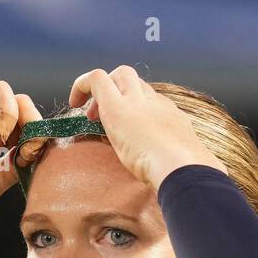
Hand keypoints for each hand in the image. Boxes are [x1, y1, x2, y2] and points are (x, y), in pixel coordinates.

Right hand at [0, 72, 43, 245]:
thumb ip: (11, 168)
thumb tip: (33, 154)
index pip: (21, 125)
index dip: (34, 134)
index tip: (31, 155)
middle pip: (16, 103)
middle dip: (30, 118)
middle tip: (27, 142)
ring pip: (2, 89)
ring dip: (12, 109)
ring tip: (1, 136)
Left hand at [68, 66, 228, 191]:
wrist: (183, 168)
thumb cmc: (183, 176)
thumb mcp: (177, 167)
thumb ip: (170, 168)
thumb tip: (168, 183)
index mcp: (171, 117)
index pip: (151, 101)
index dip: (134, 109)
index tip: (123, 130)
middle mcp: (156, 103)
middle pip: (136, 82)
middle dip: (118, 92)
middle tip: (101, 118)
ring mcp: (138, 101)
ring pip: (120, 74)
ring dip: (102, 90)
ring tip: (88, 115)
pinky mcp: (117, 106)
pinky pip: (96, 79)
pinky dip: (82, 85)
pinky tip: (74, 102)